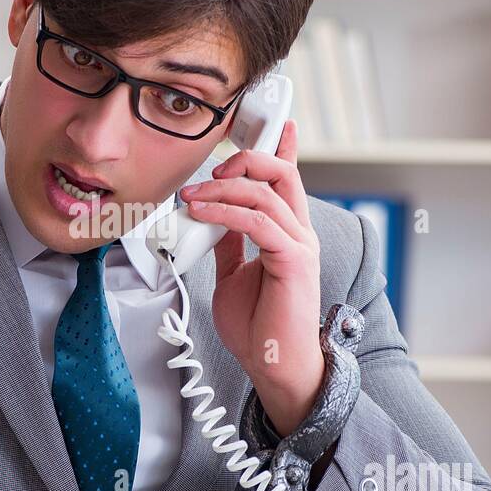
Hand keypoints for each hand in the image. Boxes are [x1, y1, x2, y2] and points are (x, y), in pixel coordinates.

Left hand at [177, 119, 324, 436]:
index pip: (288, 180)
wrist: (274, 366)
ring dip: (222, 188)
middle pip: (281, 173)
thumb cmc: (259, 328)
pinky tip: (201, 213)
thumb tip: (210, 217)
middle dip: (245, 159)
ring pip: (266, 192)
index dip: (283, 147)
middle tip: (209, 170)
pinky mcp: (293, 260)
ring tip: (191, 197)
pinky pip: (258, 222)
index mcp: (287, 233)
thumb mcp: (233, 274)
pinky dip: (225, 212)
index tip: (276, 123)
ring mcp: (299, 245)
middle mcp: (298, 233)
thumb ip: (228, 242)